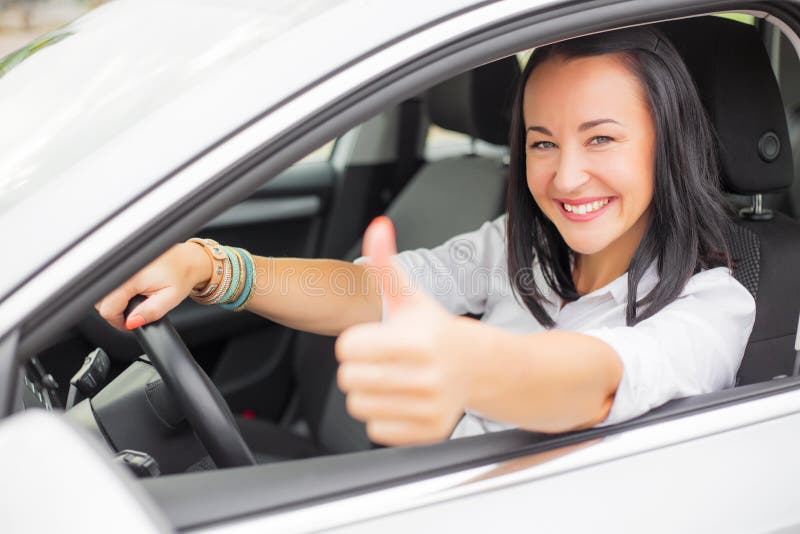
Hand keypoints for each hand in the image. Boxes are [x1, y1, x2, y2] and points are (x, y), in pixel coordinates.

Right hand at [95, 242, 210, 330]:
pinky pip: (107, 283)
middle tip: (135, 312)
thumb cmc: (182, 275)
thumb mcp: (171, 298)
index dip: (118, 322)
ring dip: (115, 301)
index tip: (130, 323)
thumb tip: (132, 323)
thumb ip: (151, 312)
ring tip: (135, 300)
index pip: (108, 309)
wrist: (188, 258)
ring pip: (102, 293)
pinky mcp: (119, 263)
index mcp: (131, 277)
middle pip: (101, 302)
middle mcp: (121, 268)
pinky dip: (116, 291)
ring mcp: (118, 264)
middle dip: (116, 312)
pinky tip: (131, 291)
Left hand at [335, 217, 468, 445]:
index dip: (355, 341)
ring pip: (358, 406)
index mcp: (417, 341)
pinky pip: (375, 430)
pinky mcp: (428, 433)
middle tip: (379, 360)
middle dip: (358, 367)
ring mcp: (428, 409)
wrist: (481, 367)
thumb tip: (377, 227)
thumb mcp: (411, 297)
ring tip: (388, 379)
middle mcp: (426, 378)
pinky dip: (382, 416)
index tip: (373, 338)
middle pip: (349, 379)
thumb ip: (388, 264)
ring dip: (367, 392)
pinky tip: (400, 399)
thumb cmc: (436, 330)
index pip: (347, 348)